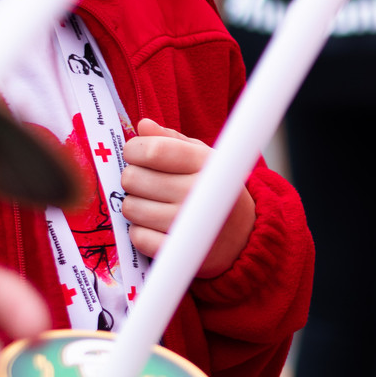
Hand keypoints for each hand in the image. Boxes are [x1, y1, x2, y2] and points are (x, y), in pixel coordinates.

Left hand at [119, 119, 252, 277]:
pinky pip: (138, 237)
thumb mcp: (204, 159)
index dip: (133, 150)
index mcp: (204, 164)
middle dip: (134, 178)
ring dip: (136, 205)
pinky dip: (142, 232)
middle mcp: (196, 193)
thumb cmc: (216, 191)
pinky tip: (157, 227)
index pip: (151, 150)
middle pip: (132, 178)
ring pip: (130, 207)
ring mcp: (187, 224)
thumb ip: (172, 140)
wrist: (245, 236)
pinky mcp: (179, 251)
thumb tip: (143, 126)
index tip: (137, 154)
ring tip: (155, 205)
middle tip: (150, 183)